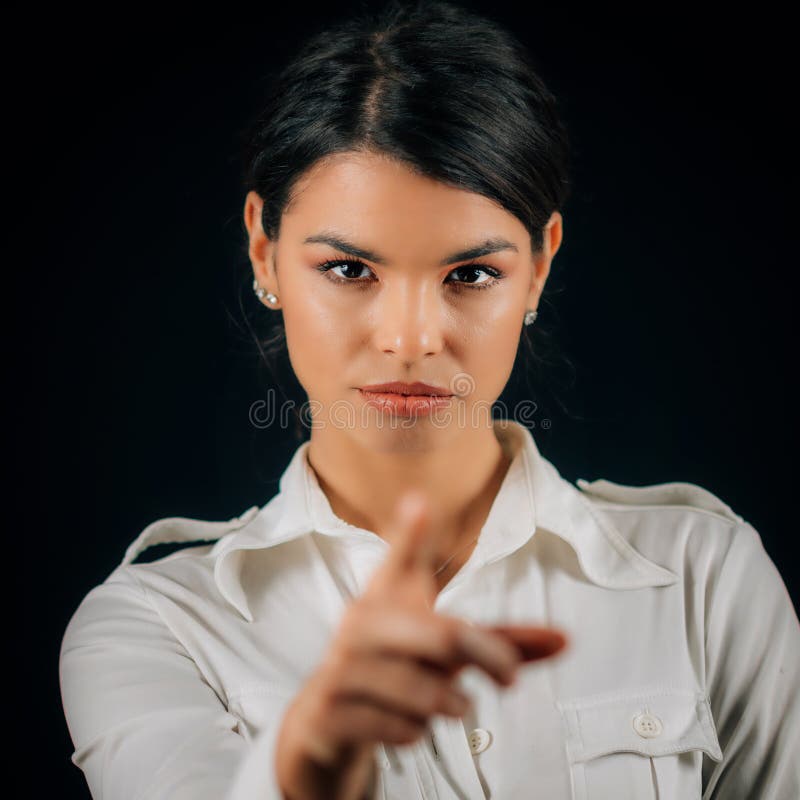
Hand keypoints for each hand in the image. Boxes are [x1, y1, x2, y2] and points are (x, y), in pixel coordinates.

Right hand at [275, 489, 567, 798]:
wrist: (326, 719)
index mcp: (384, 598)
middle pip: (441, 634)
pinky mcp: (329, 711)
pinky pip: (395, 726)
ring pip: (420, 691)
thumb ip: (499, 642)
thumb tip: (567, 639)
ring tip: (451, 703)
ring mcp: (339, 666)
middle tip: (511, 677)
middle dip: (488, 656)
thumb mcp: (442, 648)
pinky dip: (415, 732)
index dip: (411, 533)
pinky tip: (407, 725)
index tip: (421, 501)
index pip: (400, 560)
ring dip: (449, 704)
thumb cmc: (397, 664)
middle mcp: (359, 625)